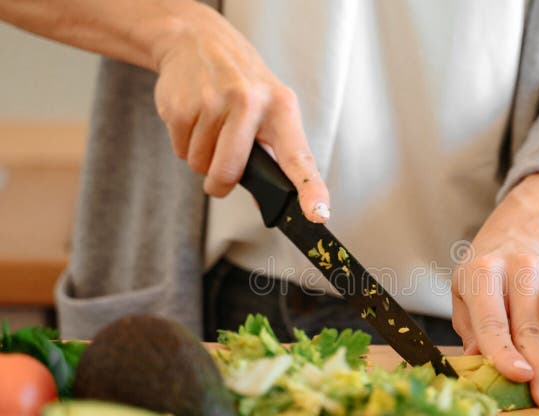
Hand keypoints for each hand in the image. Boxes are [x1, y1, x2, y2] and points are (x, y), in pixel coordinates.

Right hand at [152, 2, 328, 220]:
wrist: (200, 41)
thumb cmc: (243, 86)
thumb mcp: (270, 111)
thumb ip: (274, 157)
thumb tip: (268, 203)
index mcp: (281, 109)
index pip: (299, 158)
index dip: (310, 189)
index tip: (319, 213)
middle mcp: (249, 103)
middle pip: (229, 172)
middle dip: (221, 183)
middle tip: (221, 171)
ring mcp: (213, 101)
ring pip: (201, 165)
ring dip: (202, 158)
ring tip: (210, 127)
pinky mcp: (182, 105)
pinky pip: (180, 150)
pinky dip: (184, 144)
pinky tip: (194, 119)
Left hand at [451, 173, 538, 408]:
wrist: (510, 245)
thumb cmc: (481, 285)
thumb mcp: (464, 301)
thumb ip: (471, 331)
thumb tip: (480, 362)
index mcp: (483, 273)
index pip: (492, 318)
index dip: (504, 350)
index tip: (520, 377)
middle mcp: (519, 268)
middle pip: (530, 324)